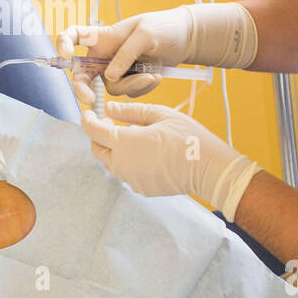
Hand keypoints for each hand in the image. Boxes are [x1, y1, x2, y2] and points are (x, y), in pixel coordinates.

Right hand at [56, 8, 193, 97]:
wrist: (186, 40)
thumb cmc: (164, 28)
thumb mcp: (145, 35)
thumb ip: (125, 54)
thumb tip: (109, 77)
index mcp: (103, 37)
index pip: (74, 36)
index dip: (63, 43)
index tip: (66, 54)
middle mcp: (105, 55)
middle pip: (82, 75)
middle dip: (83, 89)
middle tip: (90, 100)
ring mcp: (116, 70)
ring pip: (111, 88)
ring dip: (132, 85)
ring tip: (153, 75)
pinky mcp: (130, 82)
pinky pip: (128, 93)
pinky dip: (142, 88)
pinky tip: (156, 77)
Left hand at [76, 93, 260, 218]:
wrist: (209, 169)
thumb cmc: (187, 137)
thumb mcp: (159, 115)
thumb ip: (130, 112)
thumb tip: (109, 109)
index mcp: (123, 143)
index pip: (92, 131)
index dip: (88, 119)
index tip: (90, 112)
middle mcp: (122, 164)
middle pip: (97, 150)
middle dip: (98, 136)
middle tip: (110, 123)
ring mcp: (131, 179)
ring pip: (110, 163)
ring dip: (113, 149)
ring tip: (132, 135)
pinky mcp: (142, 189)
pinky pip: (126, 173)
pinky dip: (127, 161)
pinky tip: (144, 152)